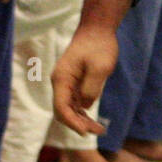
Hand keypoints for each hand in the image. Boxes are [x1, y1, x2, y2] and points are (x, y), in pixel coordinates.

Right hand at [53, 0, 132, 133]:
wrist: (98, 28)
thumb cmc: (99, 45)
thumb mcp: (100, 68)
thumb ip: (91, 89)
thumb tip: (85, 106)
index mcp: (61, 79)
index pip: (61, 108)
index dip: (72, 123)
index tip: (86, 132)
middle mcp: (60, 82)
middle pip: (63, 111)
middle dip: (78, 124)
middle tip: (98, 131)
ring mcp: (66, 82)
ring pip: (70, 108)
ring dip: (82, 120)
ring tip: (100, 129)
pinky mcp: (74, 82)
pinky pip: (75, 102)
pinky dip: (83, 112)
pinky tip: (95, 120)